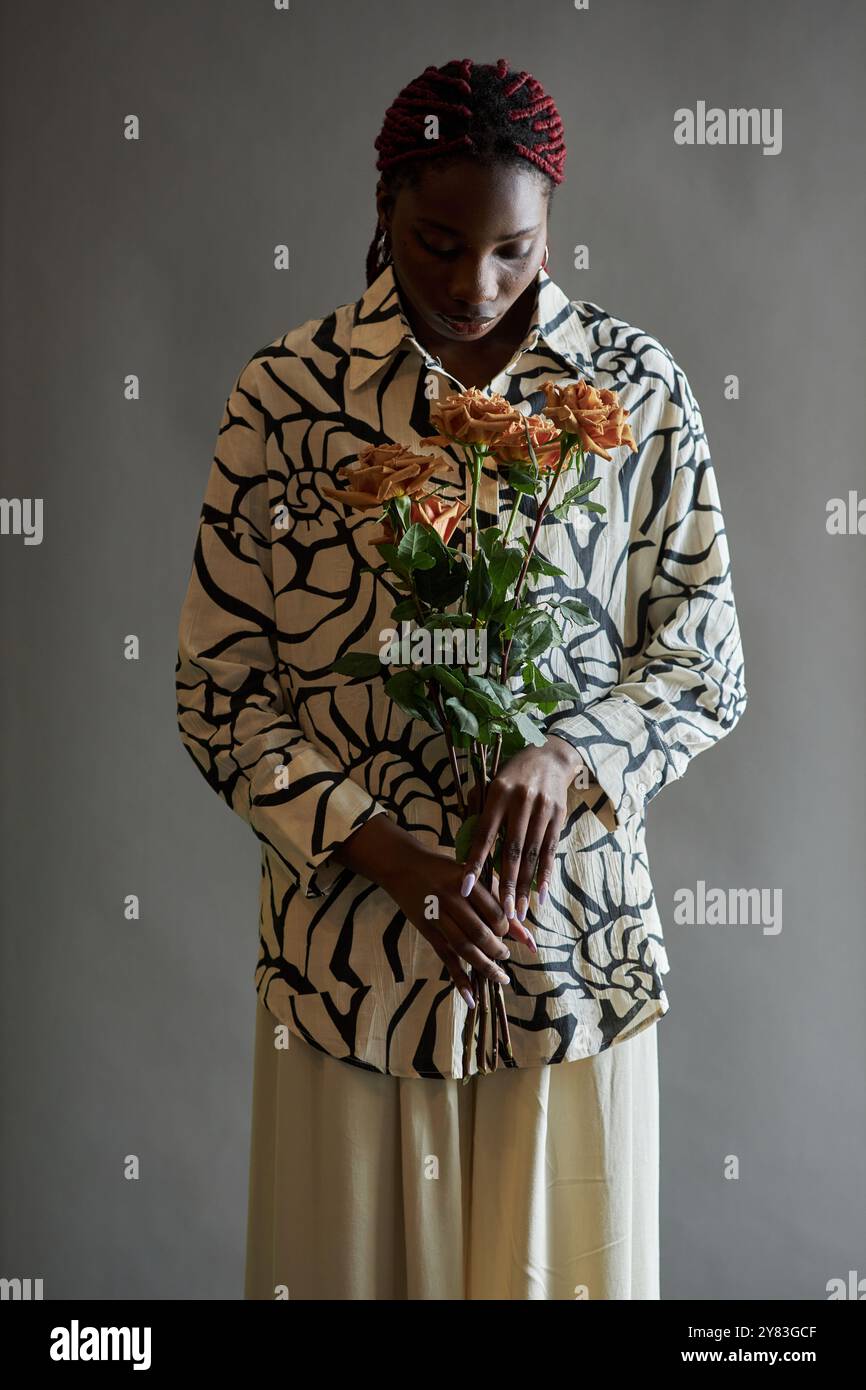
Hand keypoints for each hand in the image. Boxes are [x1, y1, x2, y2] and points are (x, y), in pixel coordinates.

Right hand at [381, 840, 535, 1008]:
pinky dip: (460, 980)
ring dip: (485, 967)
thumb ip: (497, 898)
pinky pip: (446, 959)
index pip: (495, 913)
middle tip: (504, 955)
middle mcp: (451, 900)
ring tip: (500, 976)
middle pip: (480, 933)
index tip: (509, 933)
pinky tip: (472, 998)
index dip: (507, 928)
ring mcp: (437, 918)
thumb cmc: (445, 870)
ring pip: (464, 949)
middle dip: (497, 950)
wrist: (403, 866)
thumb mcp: (472, 876)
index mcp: (467, 883)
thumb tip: (525, 930)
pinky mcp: (428, 932)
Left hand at [461, 738, 584, 918]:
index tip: (467, 888)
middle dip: (506, 884)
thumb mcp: (491, 784)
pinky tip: (541, 895)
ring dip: (525, 886)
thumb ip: (478, 810)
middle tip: (501, 912)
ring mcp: (542, 810)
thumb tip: (465, 846)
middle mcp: (521, 802)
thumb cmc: (512, 775)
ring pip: (531, 855)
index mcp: (498, 794)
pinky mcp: (558, 817)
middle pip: (511, 850)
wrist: (550, 757)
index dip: (475, 862)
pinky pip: (550, 851)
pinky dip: (545, 875)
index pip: (484, 835)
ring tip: (519, 911)